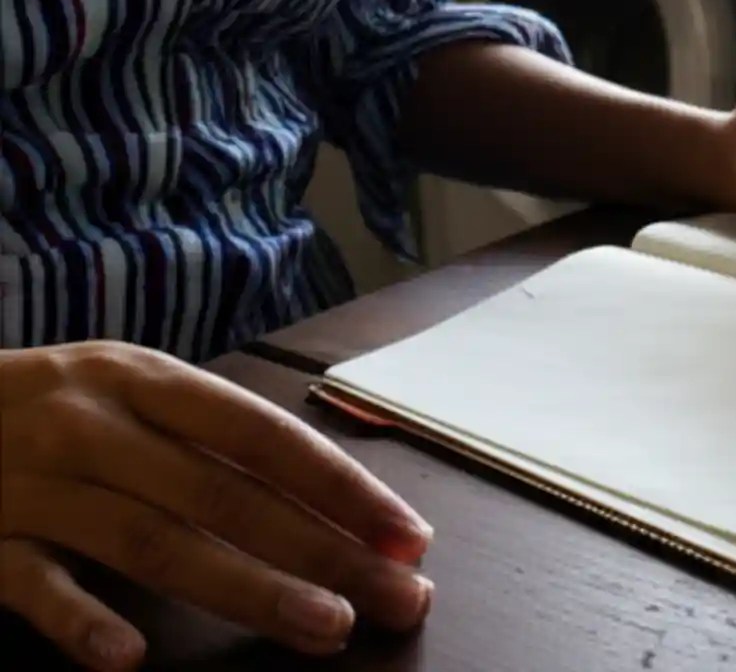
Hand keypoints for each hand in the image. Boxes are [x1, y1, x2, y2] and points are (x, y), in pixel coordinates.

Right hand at [0, 342, 433, 670]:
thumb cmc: (50, 412)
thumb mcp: (128, 397)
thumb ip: (211, 441)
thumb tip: (332, 502)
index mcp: (147, 381)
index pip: (265, 436)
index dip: (342, 488)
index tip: (407, 538)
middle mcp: (96, 423)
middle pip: (225, 494)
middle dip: (321, 550)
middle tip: (395, 600)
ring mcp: (33, 481)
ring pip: (151, 541)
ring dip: (244, 588)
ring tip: (323, 628)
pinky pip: (31, 581)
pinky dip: (79, 619)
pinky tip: (130, 660)